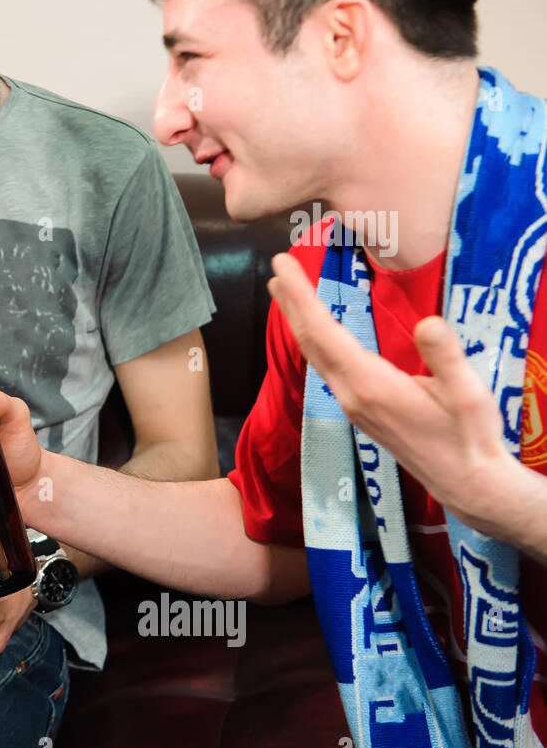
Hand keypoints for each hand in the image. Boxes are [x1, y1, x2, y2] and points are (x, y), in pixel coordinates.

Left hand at [268, 252, 516, 530]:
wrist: (464, 482)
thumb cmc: (469, 437)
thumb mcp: (468, 394)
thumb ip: (446, 358)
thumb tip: (428, 323)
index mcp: (370, 384)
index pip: (324, 331)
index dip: (301, 296)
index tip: (283, 265)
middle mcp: (350, 394)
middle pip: (310, 341)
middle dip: (292, 302)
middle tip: (278, 268)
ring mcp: (351, 404)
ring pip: (315, 355)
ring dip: (299, 321)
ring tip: (287, 291)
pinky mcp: (358, 409)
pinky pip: (325, 366)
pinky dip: (315, 339)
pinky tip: (316, 331)